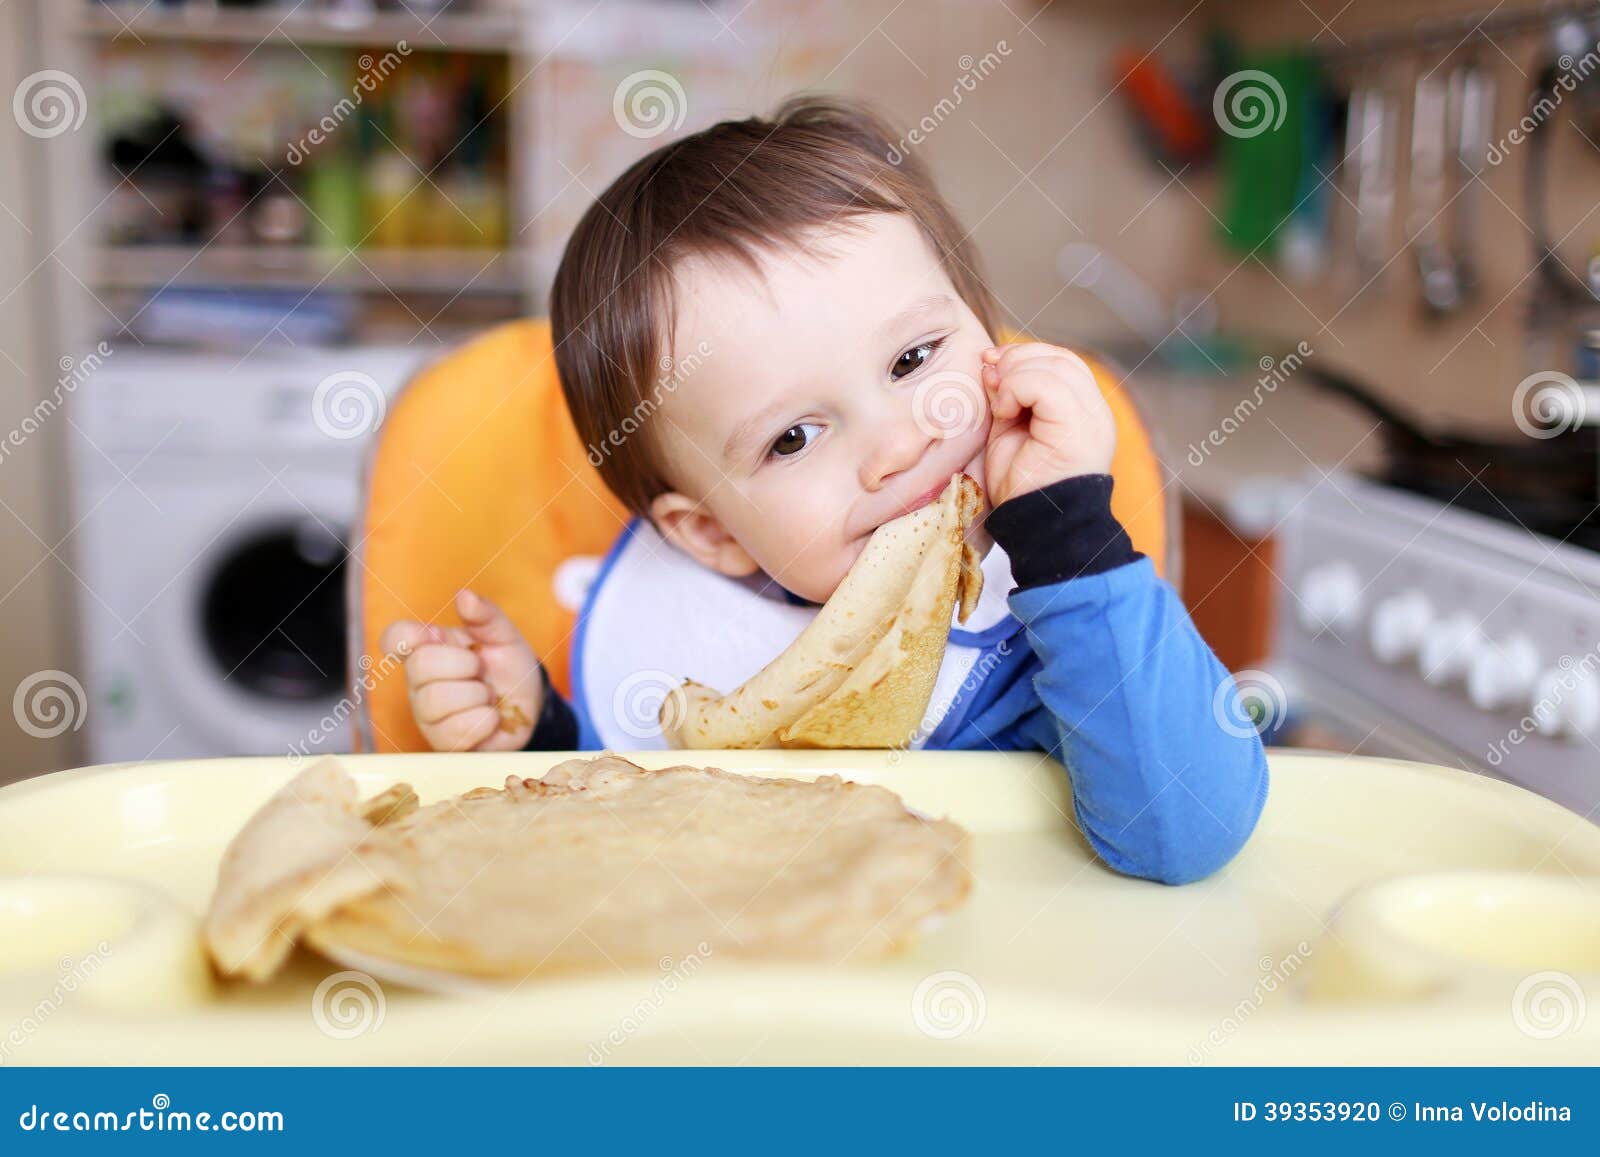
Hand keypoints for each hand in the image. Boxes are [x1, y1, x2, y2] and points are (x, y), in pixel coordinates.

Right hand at [379, 589, 542, 751]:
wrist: (531, 706)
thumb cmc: (508, 668)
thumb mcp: (504, 636)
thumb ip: (485, 615)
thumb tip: (464, 596)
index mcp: (428, 649)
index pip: (395, 638)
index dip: (402, 636)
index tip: (428, 635)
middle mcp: (420, 682)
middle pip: (421, 666)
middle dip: (465, 664)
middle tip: (481, 670)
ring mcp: (428, 715)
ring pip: (437, 700)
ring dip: (477, 695)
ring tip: (487, 696)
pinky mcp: (443, 743)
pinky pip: (456, 731)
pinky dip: (484, 721)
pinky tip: (490, 717)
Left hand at [981, 343, 1116, 507]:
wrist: (1036, 529)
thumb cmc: (1021, 489)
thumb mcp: (1009, 431)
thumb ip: (1008, 396)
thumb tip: (992, 362)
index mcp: (1083, 413)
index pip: (1062, 362)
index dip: (1025, 354)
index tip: (990, 365)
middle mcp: (1095, 412)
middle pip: (1061, 357)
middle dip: (1018, 358)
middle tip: (990, 377)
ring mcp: (1092, 418)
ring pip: (1055, 364)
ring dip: (1015, 373)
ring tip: (999, 404)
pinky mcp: (1079, 426)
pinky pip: (1045, 384)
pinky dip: (1016, 388)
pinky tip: (1004, 412)